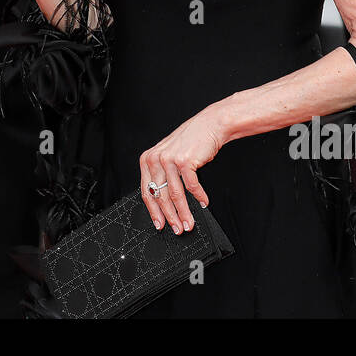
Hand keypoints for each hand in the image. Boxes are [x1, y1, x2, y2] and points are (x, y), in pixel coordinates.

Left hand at [140, 108, 225, 233]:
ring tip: (189, 223)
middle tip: (177, 229)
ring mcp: (169, 159)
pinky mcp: (184, 161)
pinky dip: (199, 197)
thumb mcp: (169, 156)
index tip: (159, 224)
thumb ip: (163, 175)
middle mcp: (155, 159)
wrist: (209, 125)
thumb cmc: (190, 142)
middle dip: (169, 216)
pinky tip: (204, 203)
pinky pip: (191, 186)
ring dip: (184, 212)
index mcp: (147, 159)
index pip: (147, 191)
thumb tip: (165, 205)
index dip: (153, 211)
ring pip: (175, 194)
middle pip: (160, 196)